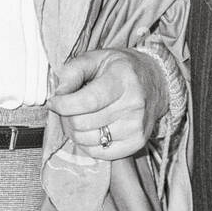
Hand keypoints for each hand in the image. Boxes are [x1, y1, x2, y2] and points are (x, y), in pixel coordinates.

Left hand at [48, 48, 166, 160]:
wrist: (156, 81)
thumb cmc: (123, 69)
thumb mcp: (97, 57)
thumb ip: (74, 70)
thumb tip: (59, 92)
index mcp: (123, 79)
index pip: (87, 101)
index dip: (63, 104)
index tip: (55, 101)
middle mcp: (133, 105)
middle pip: (83, 123)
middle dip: (66, 116)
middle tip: (67, 108)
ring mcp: (136, 127)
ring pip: (87, 140)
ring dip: (75, 131)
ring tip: (79, 117)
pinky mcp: (137, 143)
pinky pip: (99, 153)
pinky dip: (88, 143)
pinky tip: (91, 129)